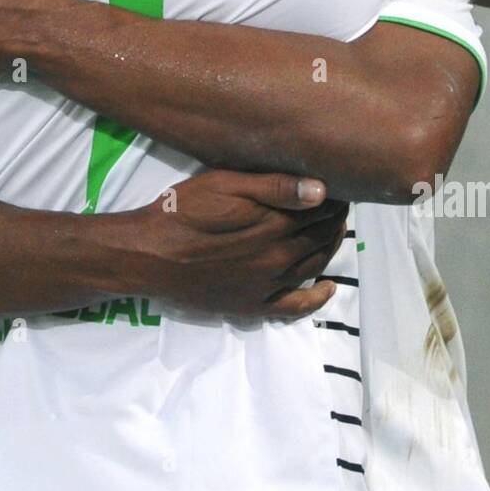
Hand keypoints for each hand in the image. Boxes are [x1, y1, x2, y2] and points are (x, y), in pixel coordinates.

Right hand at [123, 171, 348, 318]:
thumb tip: (322, 190)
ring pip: (315, 265)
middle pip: (321, 235)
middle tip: (341, 203)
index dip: (334, 196)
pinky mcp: (255, 305)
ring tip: (335, 229)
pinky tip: (328, 286)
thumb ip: (273, 187)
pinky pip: (298, 307)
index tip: (340, 184)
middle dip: (335, 218)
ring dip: (331, 246)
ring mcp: (269, 285)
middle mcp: (279, 257)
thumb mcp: (223, 185)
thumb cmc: (182, 211)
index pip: (319, 208)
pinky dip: (319, 298)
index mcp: (273, 223)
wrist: (148, 256)